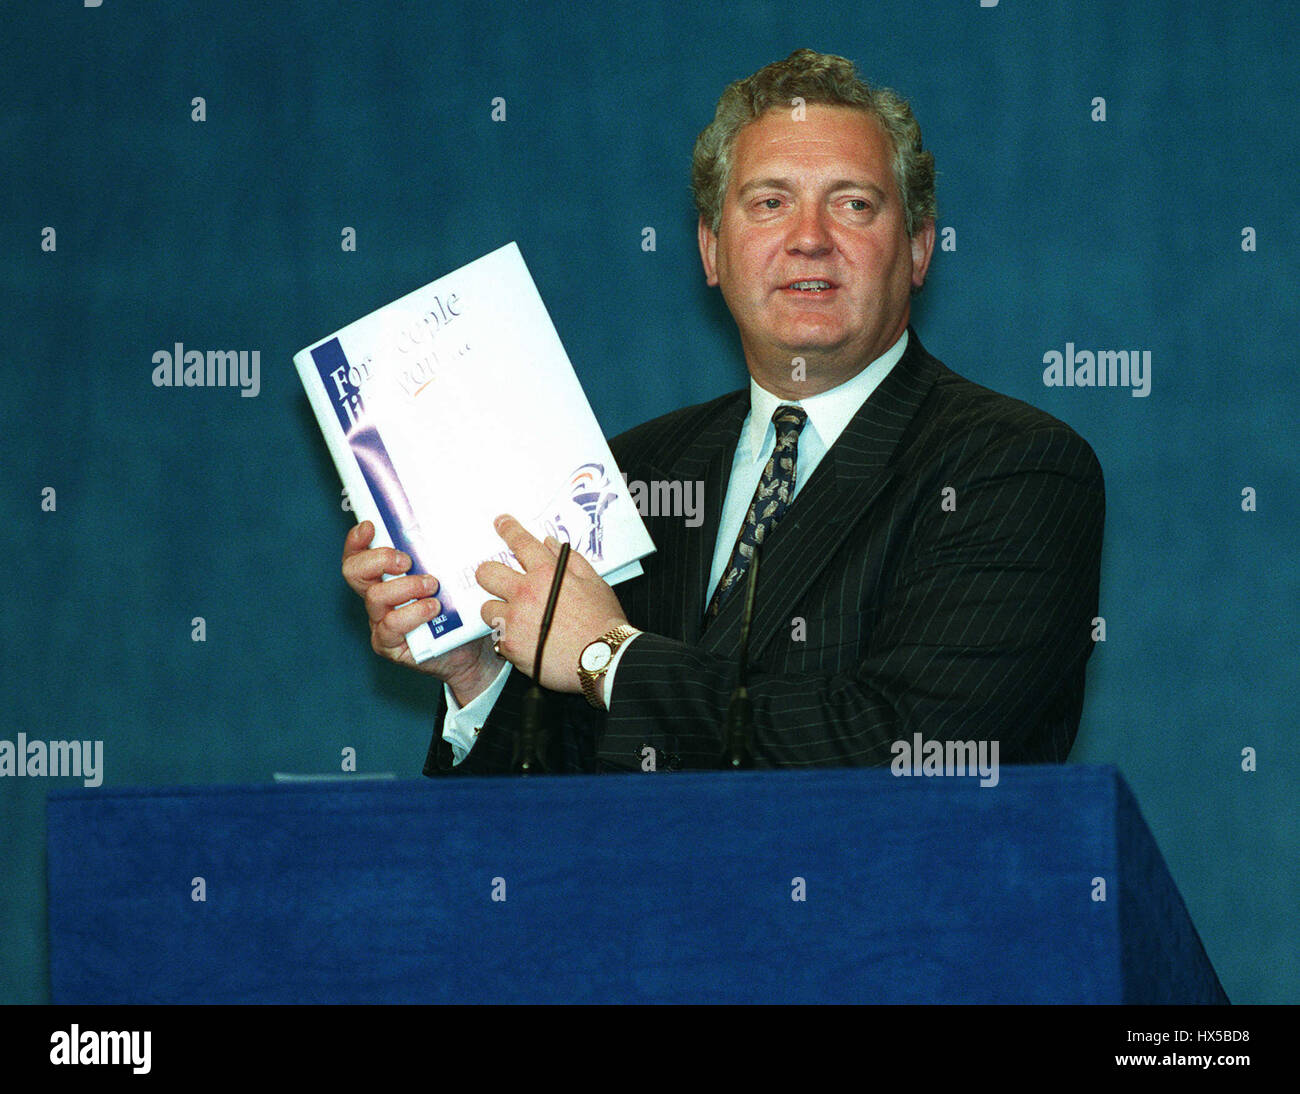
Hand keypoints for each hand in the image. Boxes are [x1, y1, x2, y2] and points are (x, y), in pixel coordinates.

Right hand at [341, 521, 500, 703]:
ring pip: (376, 596)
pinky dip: (414, 612)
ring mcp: (379, 621)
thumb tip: (449, 524)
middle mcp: (376, 597)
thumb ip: (440, 555)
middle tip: (407, 562)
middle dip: (380, 559)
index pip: (358, 554)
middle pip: (354, 571)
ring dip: (406, 586)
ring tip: (432, 586)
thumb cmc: (459, 610)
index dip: (356, 540)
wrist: (471, 651)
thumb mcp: (450, 576)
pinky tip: (434, 608)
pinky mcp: (388, 644)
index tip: (370, 527)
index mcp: (384, 576)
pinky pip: (391, 624)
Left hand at [476, 514, 628, 692]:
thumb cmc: (602, 622)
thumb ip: (569, 560)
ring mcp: (515, 621)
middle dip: (488, 574)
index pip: (520, 543)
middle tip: (498, 581)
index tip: (500, 523)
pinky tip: (526, 642)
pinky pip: (498, 638)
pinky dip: (509, 639)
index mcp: (546, 574)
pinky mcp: (510, 646)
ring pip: (487, 608)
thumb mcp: (594, 582)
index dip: (508, 529)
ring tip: (517, 620)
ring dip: (499, 611)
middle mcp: (525, 594)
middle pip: (486, 573)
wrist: (604, 660)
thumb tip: (548, 543)